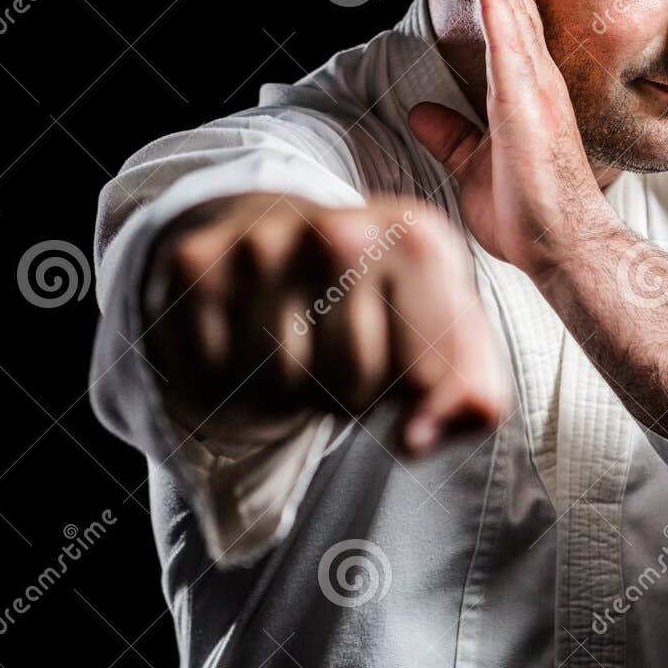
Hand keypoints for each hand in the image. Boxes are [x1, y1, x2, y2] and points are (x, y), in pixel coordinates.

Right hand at [141, 191, 512, 453]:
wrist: (276, 243)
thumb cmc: (375, 307)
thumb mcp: (445, 342)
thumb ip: (471, 395)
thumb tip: (416, 439)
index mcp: (419, 240)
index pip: (424, 376)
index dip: (409, 396)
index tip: (401, 364)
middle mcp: (341, 227)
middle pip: (351, 379)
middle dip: (347, 392)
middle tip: (336, 354)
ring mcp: (264, 240)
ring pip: (281, 378)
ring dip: (286, 387)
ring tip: (292, 343)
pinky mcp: (196, 263)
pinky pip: (217, 369)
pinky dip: (227, 373)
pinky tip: (240, 333)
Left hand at [407, 0, 614, 279]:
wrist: (563, 251)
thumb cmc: (529, 218)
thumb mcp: (473, 168)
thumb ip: (450, 136)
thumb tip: (418, 114)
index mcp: (521, 86)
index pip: (502, 12)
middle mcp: (532, 73)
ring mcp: (531, 82)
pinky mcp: (525, 98)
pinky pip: (508, 32)